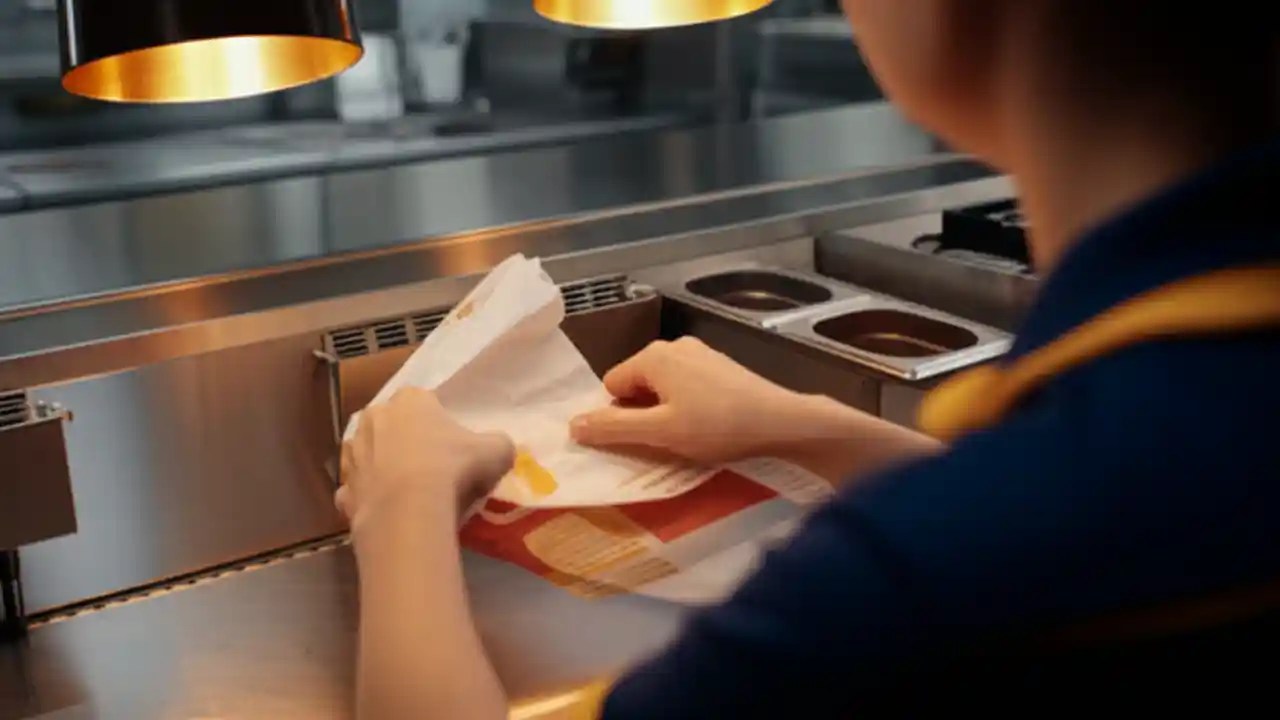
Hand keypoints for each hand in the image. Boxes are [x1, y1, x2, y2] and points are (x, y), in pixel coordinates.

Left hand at [337, 388, 514, 531]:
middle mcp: (374, 417)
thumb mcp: (496, 451)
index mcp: (410, 400)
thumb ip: (498, 445)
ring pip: (369, 454)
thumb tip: (500, 449)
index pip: (424, 400)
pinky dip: (370, 498)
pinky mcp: (343, 489)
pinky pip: (359, 490)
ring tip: (408, 490)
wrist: (408, 510)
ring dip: (382, 466)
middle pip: (392, 424)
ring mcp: (353, 454)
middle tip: (431, 466)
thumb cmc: (452, 467)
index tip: (452, 444)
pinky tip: (389, 511)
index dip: (439, 422)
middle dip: (406, 439)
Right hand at [569, 337, 809, 464]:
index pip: (611, 385)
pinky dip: (689, 407)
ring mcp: (701, 353)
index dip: (618, 415)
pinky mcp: (721, 366)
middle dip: (642, 413)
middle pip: (637, 384)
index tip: (640, 439)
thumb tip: (571, 425)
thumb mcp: (659, 432)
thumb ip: (613, 428)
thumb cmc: (716, 426)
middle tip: (663, 442)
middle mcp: (674, 346)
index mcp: (653, 356)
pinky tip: (708, 427)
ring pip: (663, 387)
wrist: (781, 422)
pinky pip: (688, 387)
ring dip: (666, 413)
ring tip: (687, 438)